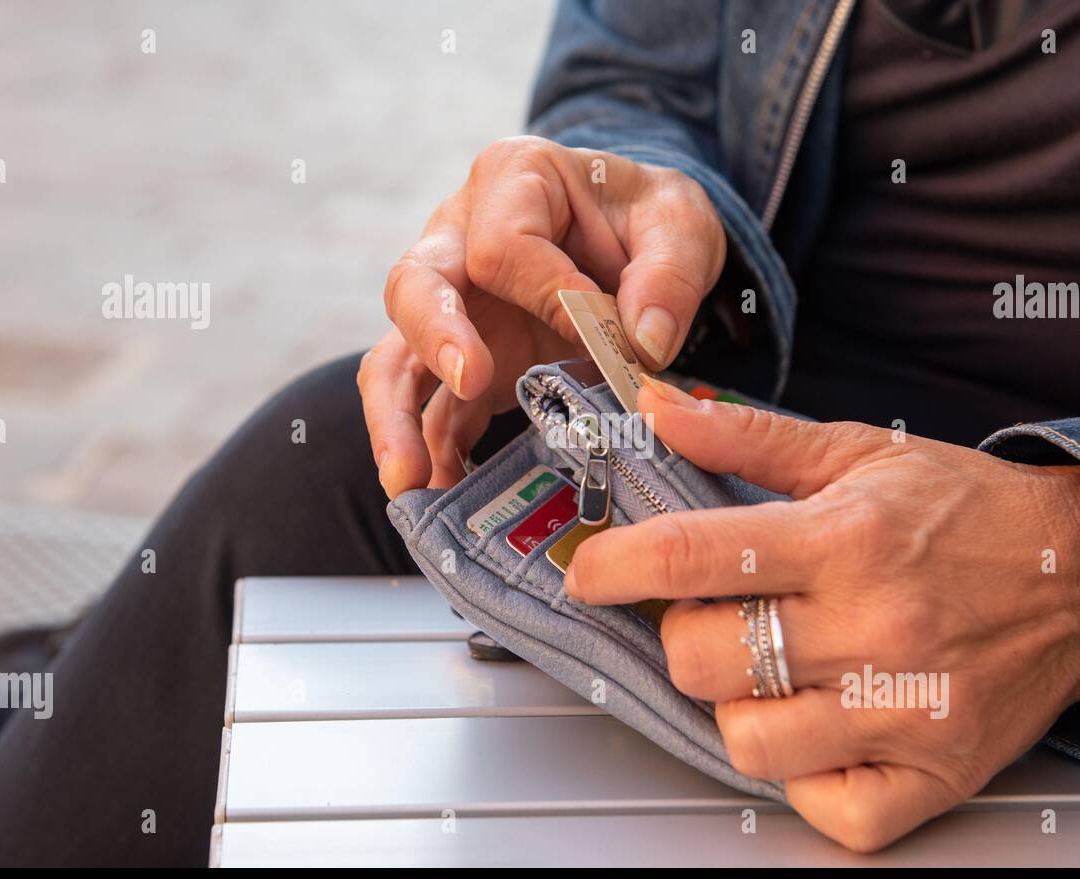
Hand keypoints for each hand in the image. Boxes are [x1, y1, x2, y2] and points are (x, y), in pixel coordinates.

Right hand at [358, 136, 726, 496]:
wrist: (641, 243)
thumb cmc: (650, 221)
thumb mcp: (681, 224)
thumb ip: (671, 273)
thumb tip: (645, 343)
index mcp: (514, 180)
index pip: (504, 242)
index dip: (549, 292)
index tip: (597, 329)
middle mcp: (460, 238)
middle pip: (414, 286)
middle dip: (437, 338)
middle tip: (472, 383)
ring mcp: (454, 307)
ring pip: (398, 357)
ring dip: (398, 420)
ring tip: (411, 481)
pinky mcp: (463, 364)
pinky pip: (430, 410)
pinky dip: (434, 455)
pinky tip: (445, 496)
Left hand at [565, 378, 1079, 851]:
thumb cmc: (971, 512)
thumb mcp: (861, 451)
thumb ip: (750, 436)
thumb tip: (662, 410)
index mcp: (844, 540)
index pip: (690, 558)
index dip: (615, 567)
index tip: (593, 572)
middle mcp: (871, 627)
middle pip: (700, 660)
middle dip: (686, 635)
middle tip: (719, 616)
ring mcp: (904, 710)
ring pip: (748, 742)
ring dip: (740, 708)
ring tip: (775, 674)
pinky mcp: (935, 771)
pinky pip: (826, 809)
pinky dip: (806, 779)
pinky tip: (822, 730)